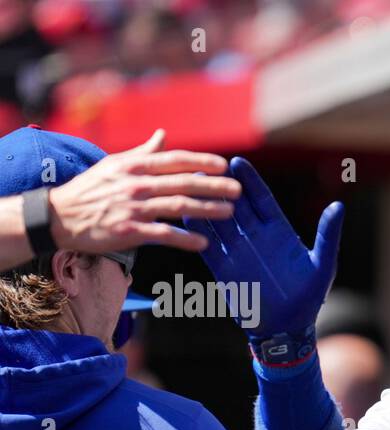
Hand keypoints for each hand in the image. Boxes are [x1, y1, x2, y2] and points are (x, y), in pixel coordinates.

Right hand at [48, 129, 240, 252]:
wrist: (59, 216)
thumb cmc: (90, 189)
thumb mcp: (114, 164)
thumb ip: (143, 151)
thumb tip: (163, 134)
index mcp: (134, 165)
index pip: (175, 160)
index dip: (201, 161)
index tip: (224, 166)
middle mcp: (136, 184)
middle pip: (183, 182)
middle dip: (214, 185)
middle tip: (237, 190)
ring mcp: (133, 207)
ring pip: (178, 206)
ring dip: (207, 209)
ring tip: (229, 213)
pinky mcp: (129, 230)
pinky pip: (163, 234)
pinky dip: (185, 238)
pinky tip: (203, 243)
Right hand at [183, 157, 343, 362]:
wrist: (287, 328)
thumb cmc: (310, 296)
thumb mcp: (322, 264)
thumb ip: (327, 235)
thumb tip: (338, 206)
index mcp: (279, 231)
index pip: (261, 199)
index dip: (249, 182)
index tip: (237, 163)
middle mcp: (256, 236)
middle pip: (235, 205)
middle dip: (221, 186)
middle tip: (204, 166)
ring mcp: (238, 251)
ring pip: (217, 222)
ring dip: (204, 204)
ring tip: (187, 185)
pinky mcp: (223, 268)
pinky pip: (207, 246)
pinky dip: (195, 232)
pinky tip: (182, 215)